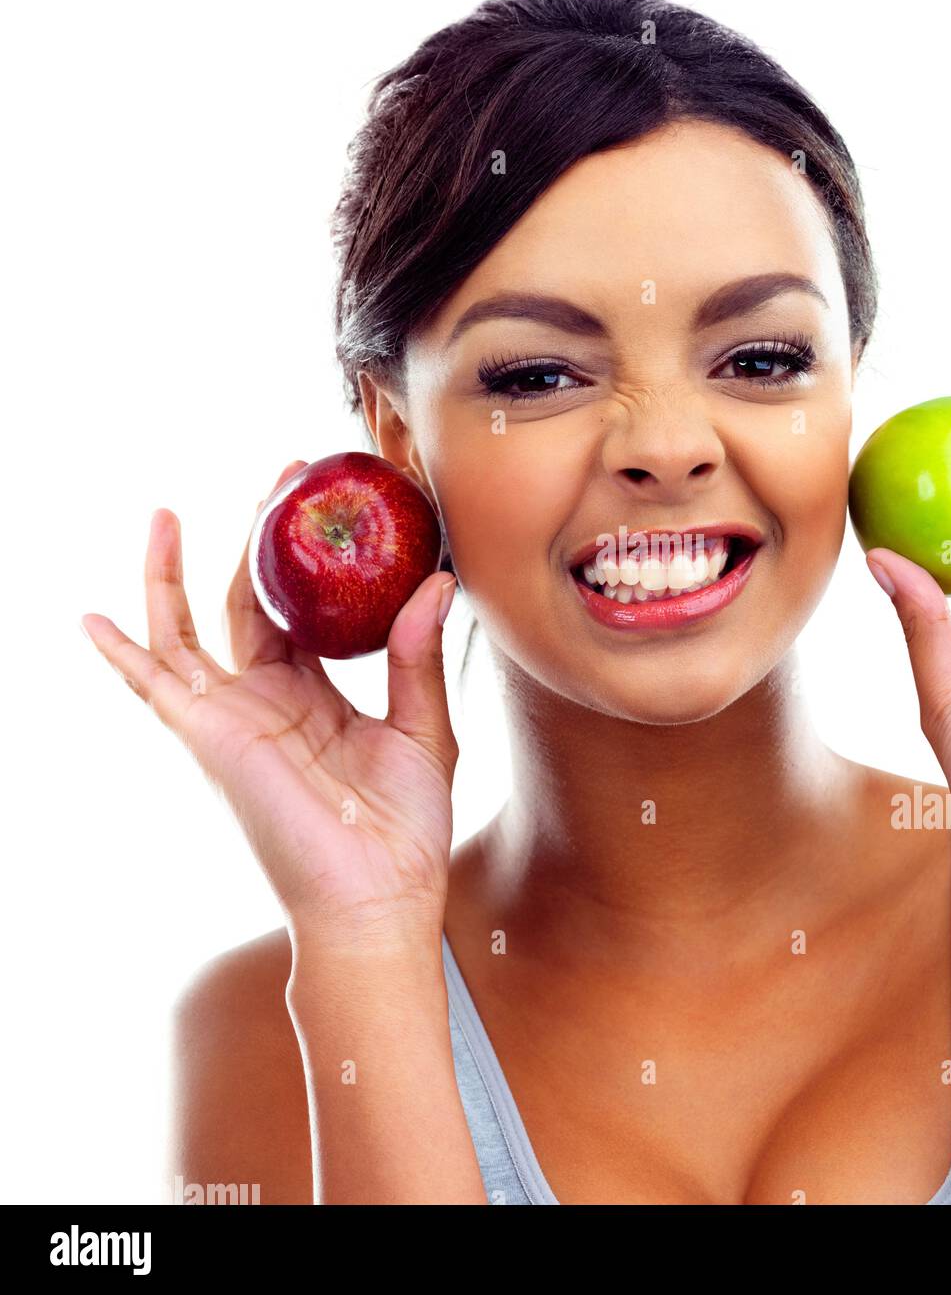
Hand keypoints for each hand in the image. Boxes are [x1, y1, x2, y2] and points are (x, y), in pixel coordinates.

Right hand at [80, 461, 460, 946]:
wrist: (380, 895)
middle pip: (247, 605)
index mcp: (315, 697)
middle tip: (281, 477)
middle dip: (257, 540)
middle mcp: (267, 702)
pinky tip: (90, 619)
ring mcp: (232, 718)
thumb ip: (419, 655)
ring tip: (164, 513)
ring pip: (186, 631)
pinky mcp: (211, 735)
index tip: (324, 504)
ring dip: (170, 573)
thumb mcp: (424, 727)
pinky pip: (154, 687)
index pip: (300, 613)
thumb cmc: (405, 828)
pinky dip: (120, 655)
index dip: (306, 561)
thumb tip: (438, 581)